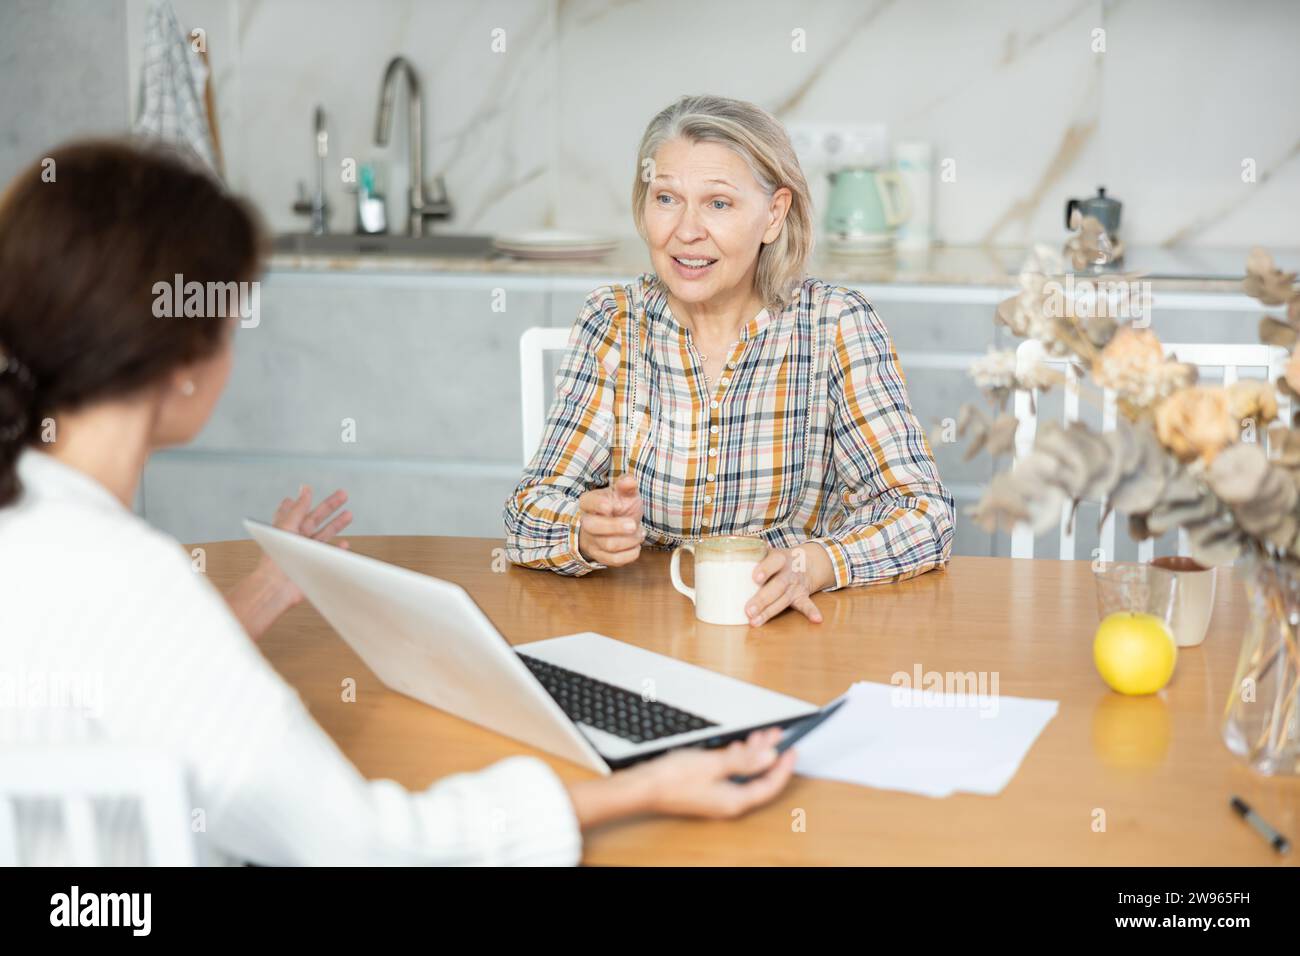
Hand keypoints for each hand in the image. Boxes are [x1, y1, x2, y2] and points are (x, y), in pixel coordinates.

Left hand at [257, 485, 352, 602]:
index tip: (309, 490)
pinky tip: (345, 543)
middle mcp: (296, 539)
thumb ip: (298, 508)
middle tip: (343, 495)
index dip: (302, 500)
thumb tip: (305, 489)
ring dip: (337, 524)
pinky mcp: (314, 564)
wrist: (277, 587)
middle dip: (330, 506)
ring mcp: (306, 552)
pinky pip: (329, 554)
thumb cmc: (276, 558)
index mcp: (286, 528)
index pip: (294, 510)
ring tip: (349, 514)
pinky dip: (338, 549)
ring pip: (324, 534)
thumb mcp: (286, 526)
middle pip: (315, 518)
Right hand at [576, 473, 644, 566]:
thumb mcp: (624, 493)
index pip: (588, 502)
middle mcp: (586, 522)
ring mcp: (592, 541)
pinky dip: (630, 554)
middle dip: (616, 527)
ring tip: (639, 533)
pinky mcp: (600, 556)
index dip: (598, 505)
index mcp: (588, 502)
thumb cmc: (619, 506)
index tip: (611, 506)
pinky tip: (636, 545)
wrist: (617, 524)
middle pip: (593, 527)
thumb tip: (630, 481)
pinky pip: (614, 560)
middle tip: (634, 524)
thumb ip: (627, 485)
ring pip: (608, 545)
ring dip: (630, 540)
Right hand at [636, 726, 796, 818]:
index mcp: (734, 800)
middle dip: (770, 756)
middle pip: (759, 779)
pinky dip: (739, 760)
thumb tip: (769, 757)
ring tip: (761, 736)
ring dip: (754, 755)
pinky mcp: (708, 790)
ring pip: (745, 775)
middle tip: (779, 738)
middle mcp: (728, 802)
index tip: (792, 751)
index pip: (769, 785)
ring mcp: (718, 797)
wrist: (644, 788)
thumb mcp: (713, 763)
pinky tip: (738, 747)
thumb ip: (744, 760)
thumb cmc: (673, 778)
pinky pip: (732, 775)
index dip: (784, 767)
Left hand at [745, 544, 831, 626]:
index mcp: (779, 558)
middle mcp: (789, 572)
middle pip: (777, 586)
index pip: (773, 562)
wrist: (804, 562)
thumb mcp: (767, 552)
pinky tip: (816, 620)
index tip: (755, 578)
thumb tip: (725, 558)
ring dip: (770, 611)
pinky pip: (807, 604)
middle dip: (762, 599)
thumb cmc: (776, 559)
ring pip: (783, 599)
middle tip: (748, 610)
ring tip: (755, 622)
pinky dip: (811, 612)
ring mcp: (796, 585)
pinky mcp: (802, 596)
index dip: (765, 569)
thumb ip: (750, 556)